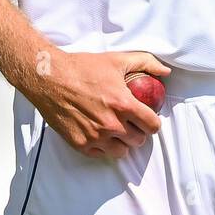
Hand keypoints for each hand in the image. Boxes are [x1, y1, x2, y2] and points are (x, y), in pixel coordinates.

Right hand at [32, 50, 171, 158]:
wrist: (49, 78)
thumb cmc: (82, 67)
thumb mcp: (116, 60)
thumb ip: (145, 63)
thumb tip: (165, 72)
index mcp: (123, 104)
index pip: (152, 126)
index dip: (153, 123)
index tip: (147, 119)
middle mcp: (111, 124)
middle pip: (139, 140)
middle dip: (138, 132)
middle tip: (130, 123)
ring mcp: (95, 136)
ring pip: (122, 152)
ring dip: (122, 143)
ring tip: (116, 131)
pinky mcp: (80, 144)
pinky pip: (101, 154)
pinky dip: (103, 147)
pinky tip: (100, 134)